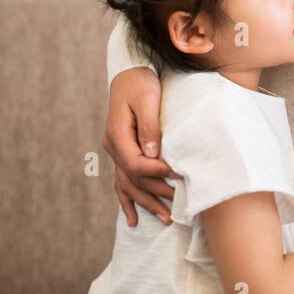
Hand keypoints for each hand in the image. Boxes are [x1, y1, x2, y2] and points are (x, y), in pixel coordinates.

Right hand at [101, 67, 180, 226]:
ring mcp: (115, 152)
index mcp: (117, 135)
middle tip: (181, 204)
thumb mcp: (147, 100)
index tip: (177, 174)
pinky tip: (133, 220)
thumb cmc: (141, 83)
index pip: (135, 162)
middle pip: (134, 178)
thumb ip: (150, 127)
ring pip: (128, 185)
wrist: (129, 73)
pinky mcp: (122, 153)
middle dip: (157, 192)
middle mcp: (112, 147)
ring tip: (166, 219)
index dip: (156, 171)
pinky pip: (122, 182)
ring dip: (146, 203)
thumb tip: (153, 154)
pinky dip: (127, 201)